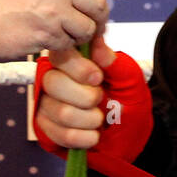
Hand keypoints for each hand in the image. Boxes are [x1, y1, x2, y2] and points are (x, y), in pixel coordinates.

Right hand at [0, 0, 131, 60]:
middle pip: (97, 0)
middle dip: (99, 14)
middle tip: (93, 20)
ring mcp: (53, 10)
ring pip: (86, 26)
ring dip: (82, 33)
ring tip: (66, 31)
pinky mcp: (46, 36)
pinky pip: (68, 44)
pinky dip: (65, 46)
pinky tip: (52, 41)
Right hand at [34, 36, 151, 157]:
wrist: (129, 137)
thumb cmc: (128, 103)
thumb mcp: (130, 80)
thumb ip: (113, 61)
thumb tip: (97, 39)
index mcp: (74, 60)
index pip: (60, 54)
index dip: (78, 68)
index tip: (98, 78)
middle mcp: (54, 79)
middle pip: (54, 83)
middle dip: (87, 97)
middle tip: (101, 100)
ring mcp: (47, 104)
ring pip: (61, 112)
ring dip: (91, 120)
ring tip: (100, 119)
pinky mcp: (46, 128)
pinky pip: (62, 134)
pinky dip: (85, 137)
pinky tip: (93, 134)